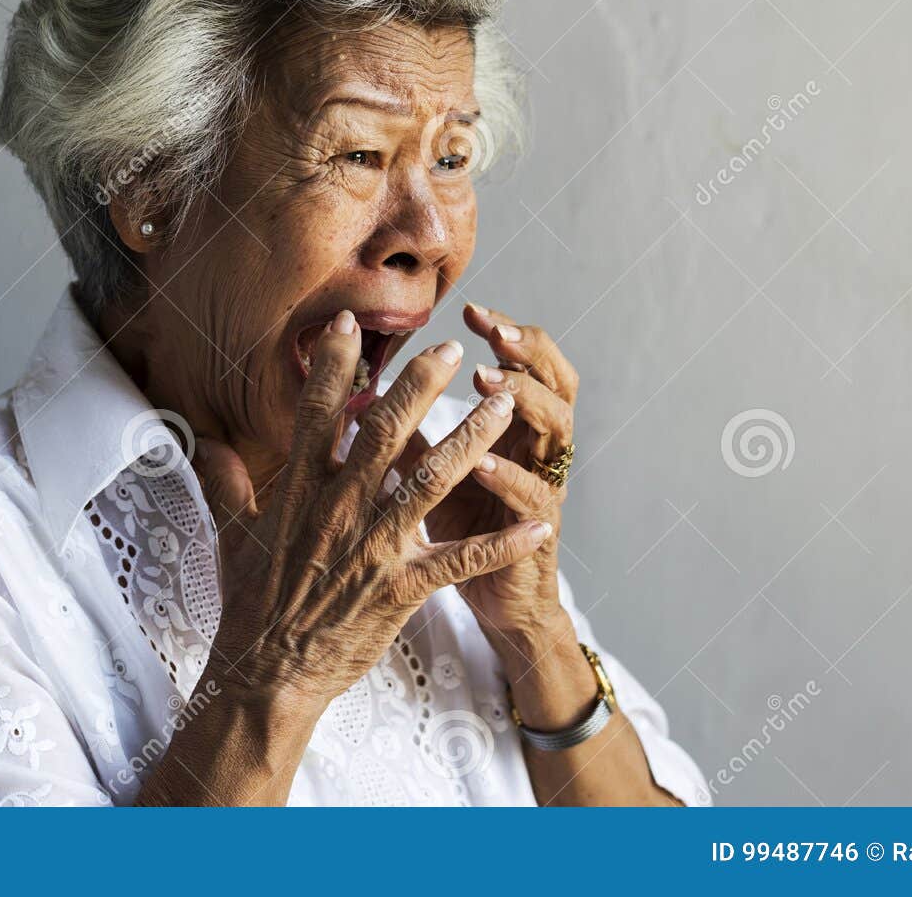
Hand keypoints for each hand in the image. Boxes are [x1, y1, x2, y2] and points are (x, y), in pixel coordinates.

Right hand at [191, 310, 551, 715]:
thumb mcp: (232, 535)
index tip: (349, 324)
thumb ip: (225, 481)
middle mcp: (338, 512)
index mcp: (299, 493)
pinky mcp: (400, 590)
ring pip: (429, 483)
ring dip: (471, 443)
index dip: (333, 366)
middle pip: (384, 435)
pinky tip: (537, 526)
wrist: (266, 675)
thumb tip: (204, 441)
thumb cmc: (251, 605)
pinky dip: (500, 545)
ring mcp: (372, 550)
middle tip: (450, 350)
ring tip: (504, 408)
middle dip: (420, 387)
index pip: (317, 415)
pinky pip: (459, 562)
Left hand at [419, 303, 577, 656]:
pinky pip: (533, 501)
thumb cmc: (461, 527)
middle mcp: (538, 450)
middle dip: (528, 351)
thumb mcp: (427, 473)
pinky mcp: (539, 535)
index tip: (474, 310)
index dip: (505, 333)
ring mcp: (544, 488)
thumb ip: (404, 431)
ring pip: (554, 431)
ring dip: (525, 402)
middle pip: (555, 382)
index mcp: (514, 428)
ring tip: (489, 384)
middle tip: (497, 331)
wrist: (497, 602)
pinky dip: (511, 480)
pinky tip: (485, 464)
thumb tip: (357, 391)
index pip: (523, 363)